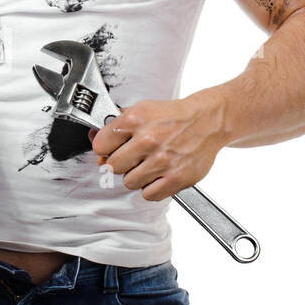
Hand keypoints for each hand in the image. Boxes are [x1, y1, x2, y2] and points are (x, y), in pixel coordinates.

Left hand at [89, 90, 228, 200]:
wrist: (208, 121)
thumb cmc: (173, 117)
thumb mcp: (142, 110)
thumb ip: (118, 126)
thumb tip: (96, 142)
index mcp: (136, 120)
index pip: (100, 146)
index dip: (105, 148)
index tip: (112, 149)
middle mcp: (148, 140)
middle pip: (113, 167)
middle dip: (121, 163)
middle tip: (134, 157)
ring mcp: (162, 161)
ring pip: (129, 182)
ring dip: (137, 176)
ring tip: (150, 164)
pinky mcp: (176, 178)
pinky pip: (148, 195)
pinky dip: (152, 188)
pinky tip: (159, 175)